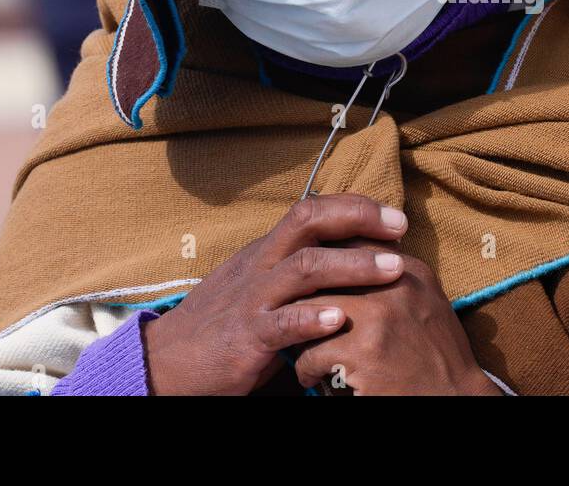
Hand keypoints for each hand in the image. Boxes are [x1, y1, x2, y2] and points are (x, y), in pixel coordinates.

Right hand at [141, 194, 409, 394]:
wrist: (167, 361)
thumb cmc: (225, 321)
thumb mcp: (260, 283)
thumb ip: (297, 267)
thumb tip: (351, 253)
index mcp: (267, 250)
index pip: (312, 210)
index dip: (354, 207)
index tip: (394, 216)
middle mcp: (261, 265)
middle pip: (308, 223)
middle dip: (359, 219)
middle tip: (401, 229)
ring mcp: (253, 299)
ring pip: (304, 268)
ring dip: (354, 266)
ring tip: (393, 270)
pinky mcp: (246, 337)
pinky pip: (281, 324)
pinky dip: (312, 319)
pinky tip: (340, 319)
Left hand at [291, 247, 503, 395]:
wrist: (456, 398)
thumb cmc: (436, 355)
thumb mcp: (422, 301)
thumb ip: (391, 276)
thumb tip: (351, 259)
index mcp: (407, 268)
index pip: (352, 243)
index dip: (325, 264)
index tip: (313, 286)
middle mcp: (394, 283)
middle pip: (323, 273)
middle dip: (304, 298)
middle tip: (298, 320)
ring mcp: (378, 315)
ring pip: (307, 309)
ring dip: (299, 333)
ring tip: (303, 349)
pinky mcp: (364, 350)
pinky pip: (310, 351)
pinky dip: (305, 368)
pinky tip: (313, 376)